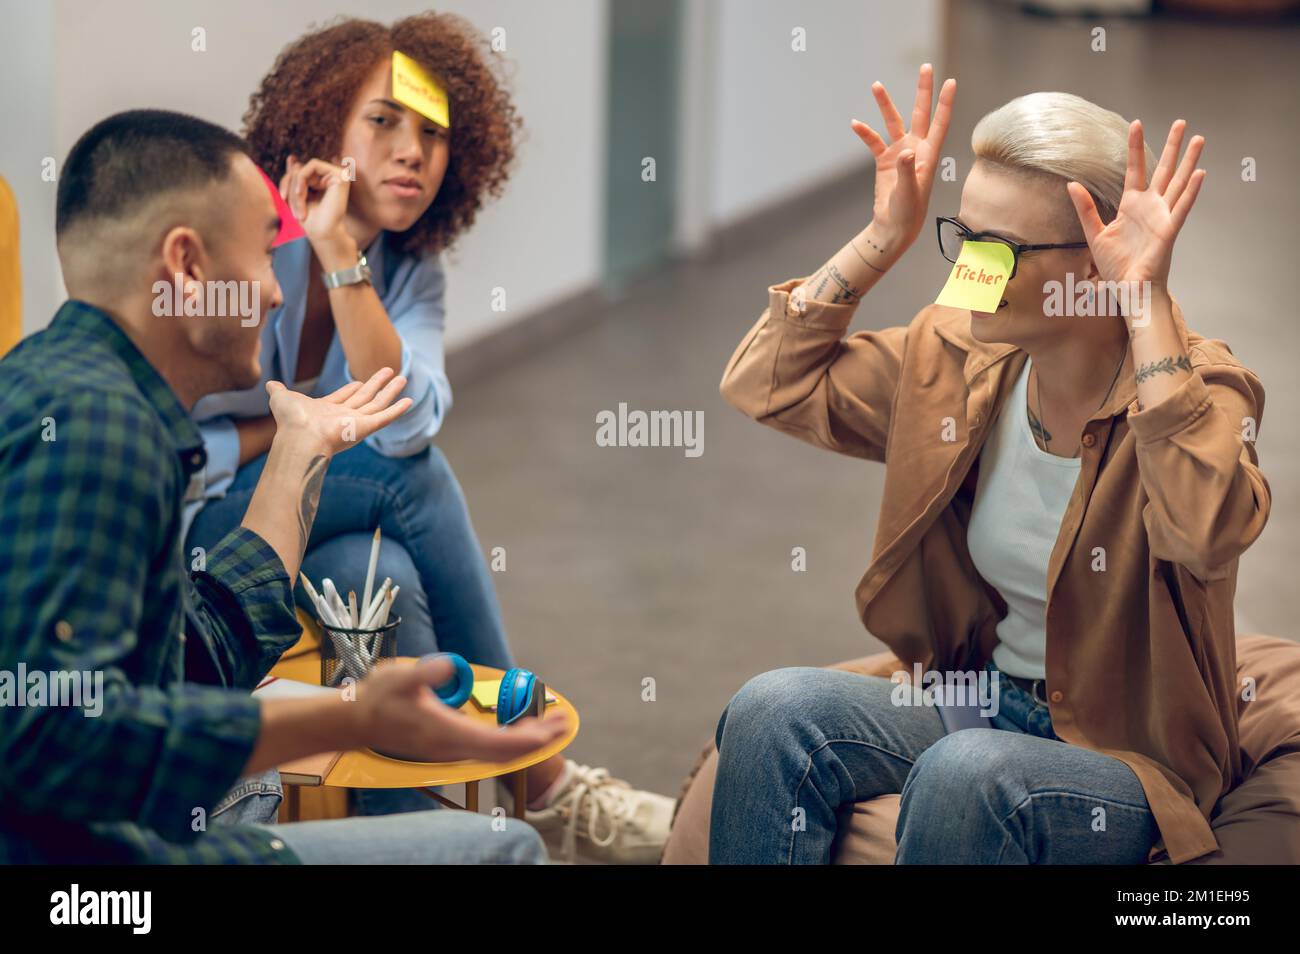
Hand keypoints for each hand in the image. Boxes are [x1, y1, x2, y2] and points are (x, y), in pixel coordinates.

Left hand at [265, 367, 411, 456]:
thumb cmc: (291, 420)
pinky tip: (408, 400)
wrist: (300, 436)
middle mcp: (343, 417)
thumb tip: (268, 384)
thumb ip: (278, 391)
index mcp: (327, 410)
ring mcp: (356, 422)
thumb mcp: (281, 398)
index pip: (344, 397)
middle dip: (377, 384)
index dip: (353, 388)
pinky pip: (385, 417)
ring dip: (390, 391)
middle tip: (389, 372)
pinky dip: (398, 409)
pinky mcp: (366, 427)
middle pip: (365, 397)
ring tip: (403, 377)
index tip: (361, 381)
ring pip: (378, 403)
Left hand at [280, 155, 356, 265]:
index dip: (286, 180)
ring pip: (305, 167)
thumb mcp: (295, 194)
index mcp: (324, 181)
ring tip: (298, 204)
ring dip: (296, 185)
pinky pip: (312, 165)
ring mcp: (338, 175)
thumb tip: (292, 157)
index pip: (299, 170)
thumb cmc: (310, 220)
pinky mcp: (341, 176)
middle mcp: (332, 177)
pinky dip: (302, 178)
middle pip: (300, 168)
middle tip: (290, 204)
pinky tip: (301, 193)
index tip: (282, 196)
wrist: (323, 233)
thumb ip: (295, 175)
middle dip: (290, 184)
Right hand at [354, 656, 570, 762]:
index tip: (550, 727)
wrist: (355, 721)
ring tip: (551, 722)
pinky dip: (512, 740)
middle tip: (564, 722)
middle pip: (504, 752)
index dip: (527, 738)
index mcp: (445, 733)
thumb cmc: (377, 698)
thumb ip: (423, 673)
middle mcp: (451, 748)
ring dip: (527, 740)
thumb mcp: (398, 677)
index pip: (496, 743)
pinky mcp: (449, 746)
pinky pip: (489, 749)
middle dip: (537, 740)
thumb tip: (445, 666)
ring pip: (498, 753)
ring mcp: (450, 750)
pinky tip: (523, 726)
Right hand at [851, 63, 955, 250]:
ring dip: (885, 105)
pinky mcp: (884, 161)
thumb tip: (904, 151)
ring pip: (893, 122)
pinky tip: (855, 124)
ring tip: (876, 86)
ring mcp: (900, 153)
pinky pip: (874, 142)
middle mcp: (916, 148)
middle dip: (923, 91)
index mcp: (928, 154)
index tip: (950, 82)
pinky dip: (865, 133)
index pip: (939, 123)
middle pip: (920, 113)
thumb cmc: (908, 211)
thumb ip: (907, 170)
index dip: (945, 103)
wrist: (894, 226)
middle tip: (926, 66)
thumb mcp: (910, 192)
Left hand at [1067, 119, 1204, 288]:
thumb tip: (1072, 185)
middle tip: (1181, 122)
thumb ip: (1085, 208)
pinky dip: (1191, 191)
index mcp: (1131, 206)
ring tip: (1198, 139)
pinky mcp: (1169, 231)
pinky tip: (1199, 173)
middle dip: (1171, 146)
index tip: (1136, 124)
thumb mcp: (1095, 234)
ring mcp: (1162, 217)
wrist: (1128, 289)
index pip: (1134, 169)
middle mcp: (1150, 207)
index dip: (1135, 147)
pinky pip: (1182, 208)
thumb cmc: (1115, 266)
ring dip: (1189, 161)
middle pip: (1163, 170)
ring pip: (1178, 183)